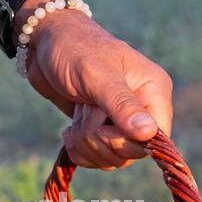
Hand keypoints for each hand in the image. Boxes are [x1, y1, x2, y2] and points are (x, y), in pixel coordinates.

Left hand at [22, 5, 173, 169]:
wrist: (43, 43)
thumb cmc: (73, 48)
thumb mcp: (97, 75)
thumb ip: (122, 105)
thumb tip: (149, 134)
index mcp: (153, 90)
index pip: (157, 138)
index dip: (126, 142)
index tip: (101, 127)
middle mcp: (143, 107)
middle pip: (132, 152)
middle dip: (100, 141)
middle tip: (83, 113)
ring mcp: (122, 121)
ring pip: (114, 159)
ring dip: (87, 145)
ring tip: (75, 118)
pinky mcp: (102, 129)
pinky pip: (99, 158)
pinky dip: (80, 150)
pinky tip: (69, 131)